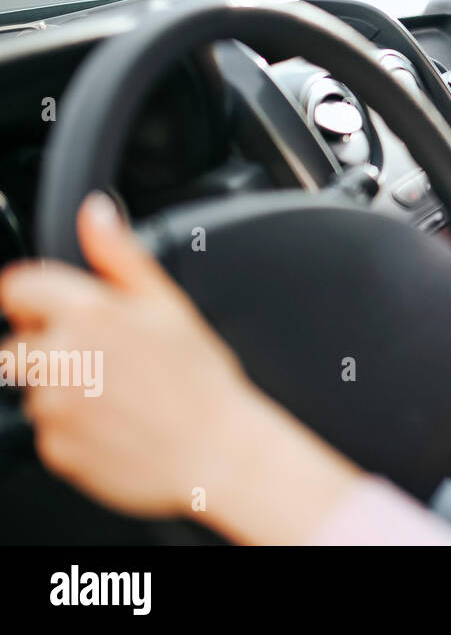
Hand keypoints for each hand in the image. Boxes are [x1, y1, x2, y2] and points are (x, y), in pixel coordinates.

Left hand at [0, 193, 266, 518]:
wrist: (217, 453)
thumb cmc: (201, 379)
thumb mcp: (169, 304)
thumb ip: (120, 254)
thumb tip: (94, 211)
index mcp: (88, 312)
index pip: (16, 288)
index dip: (38, 300)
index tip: (61, 315)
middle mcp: (59, 357)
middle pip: (19, 344)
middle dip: (50, 349)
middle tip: (108, 363)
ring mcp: (51, 405)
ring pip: (34, 389)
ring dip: (63, 391)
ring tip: (120, 397)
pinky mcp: (52, 446)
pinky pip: (48, 430)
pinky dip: (73, 428)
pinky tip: (116, 424)